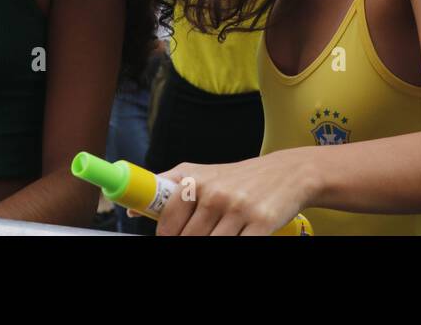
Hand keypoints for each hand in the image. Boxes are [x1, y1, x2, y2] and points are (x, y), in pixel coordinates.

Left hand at [153, 153, 313, 235]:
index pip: (167, 222)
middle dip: (190, 241)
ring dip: (213, 241)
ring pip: (209, 244)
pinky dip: (234, 244)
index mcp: (196, 180)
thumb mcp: (202, 173)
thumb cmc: (241, 177)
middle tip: (203, 232)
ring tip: (221, 231)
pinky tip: (237, 235)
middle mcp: (215, 193)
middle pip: (188, 239)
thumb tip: (132, 212)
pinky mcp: (260, 223)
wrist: (288, 173)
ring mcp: (238, 209)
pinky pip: (237, 246)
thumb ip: (169, 187)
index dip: (167, 235)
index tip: (169, 236)